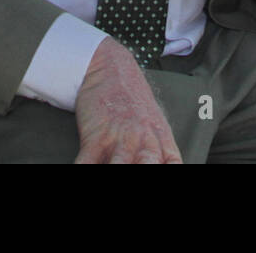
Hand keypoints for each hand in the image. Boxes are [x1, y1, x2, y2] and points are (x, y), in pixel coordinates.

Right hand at [74, 36, 181, 163]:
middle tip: (133, 175)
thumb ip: (162, 153)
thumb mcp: (156, 125)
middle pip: (148, 167)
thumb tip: (169, 165)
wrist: (112, 68)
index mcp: (162, 141)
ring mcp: (121, 138)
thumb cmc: (133, 103)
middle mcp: (144, 141)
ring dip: (114, 172)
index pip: (173, 165)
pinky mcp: (96, 135)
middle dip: (143, 174)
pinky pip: (87, 163)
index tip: (164, 187)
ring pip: (120, 167)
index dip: (167, 174)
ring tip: (110, 173)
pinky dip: (84, 170)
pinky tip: (81, 171)